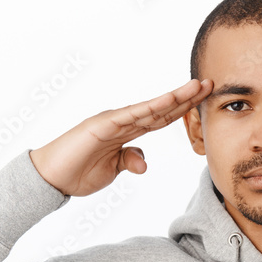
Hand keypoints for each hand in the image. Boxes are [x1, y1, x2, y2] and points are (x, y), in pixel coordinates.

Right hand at [28, 78, 212, 196]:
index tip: (204, 99)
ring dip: (176, 97)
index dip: (184, 108)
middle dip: (187, 97)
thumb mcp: (113, 170)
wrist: (51, 178)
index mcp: (128, 131)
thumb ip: (130, 161)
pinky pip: (130, 115)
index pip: (162, 118)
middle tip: (211, 83)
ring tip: (197, 86)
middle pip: (162, 108)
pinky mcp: (101, 125)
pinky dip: (150, 107)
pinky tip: (168, 100)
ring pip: (151, 107)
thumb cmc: (79, 172)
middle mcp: (123, 121)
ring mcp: (112, 121)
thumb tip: (144, 164)